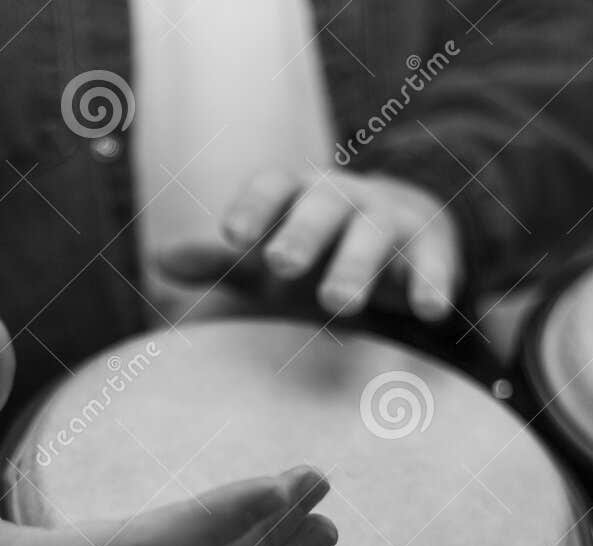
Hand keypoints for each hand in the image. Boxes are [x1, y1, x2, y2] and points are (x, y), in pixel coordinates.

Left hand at [156, 169, 462, 322]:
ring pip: (373, 236)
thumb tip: (159, 263)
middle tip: (280, 265)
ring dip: (356, 267)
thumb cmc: (321, 249)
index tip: (232, 237)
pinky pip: (433, 262)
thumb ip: (221, 263)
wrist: (405, 226)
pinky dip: (432, 284)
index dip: (253, 209)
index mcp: (298, 193)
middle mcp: (343, 198)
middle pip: (322, 209)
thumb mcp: (271, 254)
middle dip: (302, 235)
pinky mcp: (432, 245)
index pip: (273, 188)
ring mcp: (390, 218)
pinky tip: (429, 311)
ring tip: (339, 306)